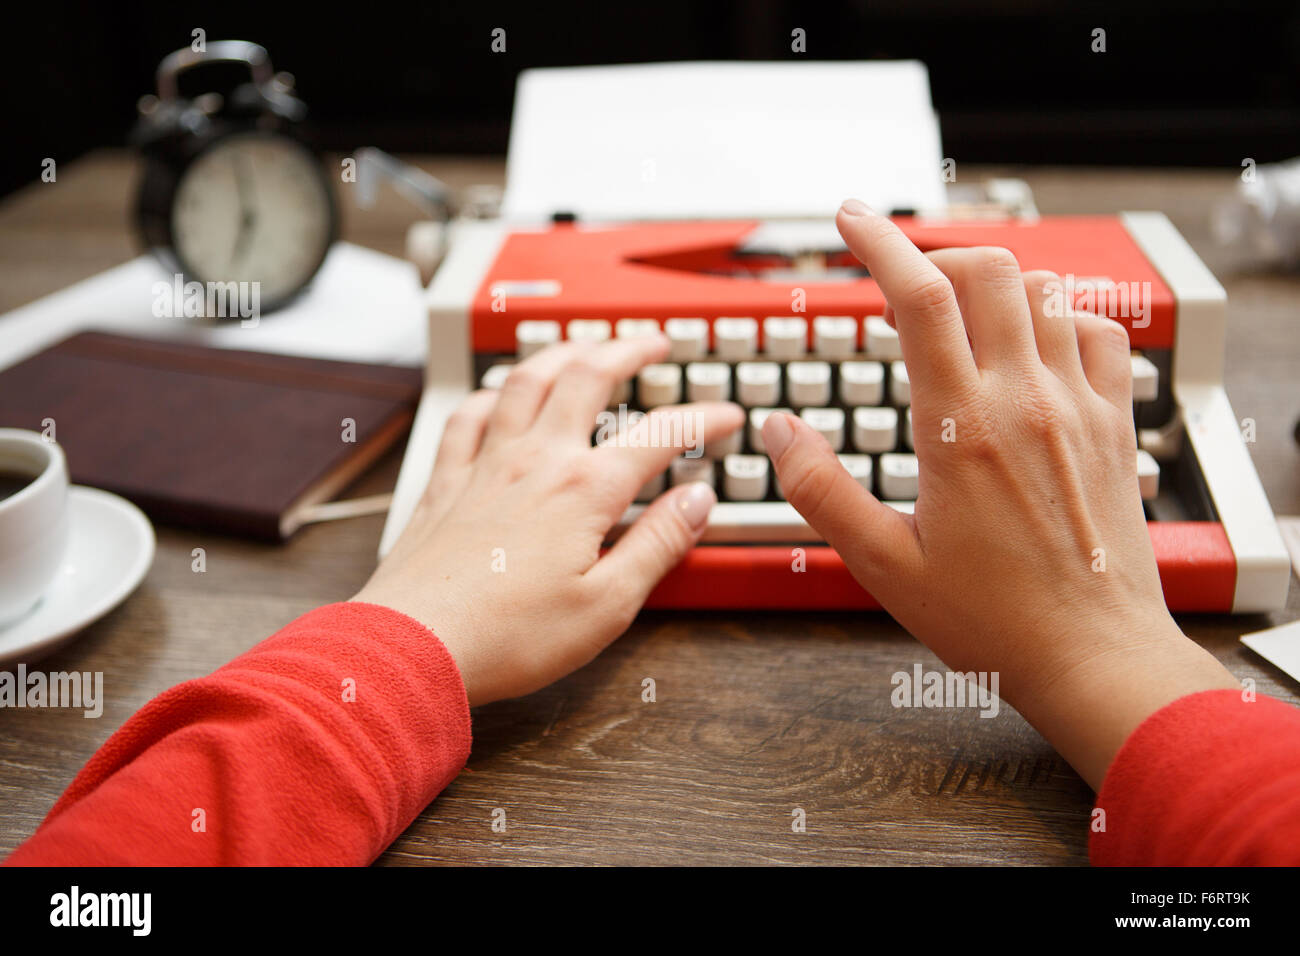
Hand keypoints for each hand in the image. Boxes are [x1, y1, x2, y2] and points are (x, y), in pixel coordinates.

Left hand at [355, 335, 743, 705]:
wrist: (414, 647)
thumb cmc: (509, 637)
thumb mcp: (608, 605)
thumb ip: (658, 544)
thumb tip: (698, 501)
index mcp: (584, 490)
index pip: (661, 434)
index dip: (703, 417)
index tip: (728, 415)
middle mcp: (535, 461)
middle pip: (587, 377)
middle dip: (627, 350)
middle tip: (653, 343)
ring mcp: (485, 466)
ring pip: (525, 381)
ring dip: (560, 353)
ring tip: (582, 347)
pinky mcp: (445, 483)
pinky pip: (468, 415)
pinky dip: (491, 394)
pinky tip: (499, 395)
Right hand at [762, 199, 1236, 787]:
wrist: (1094, 656)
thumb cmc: (993, 619)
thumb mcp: (882, 565)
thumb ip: (821, 492)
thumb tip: (780, 431)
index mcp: (960, 429)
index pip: (919, 296)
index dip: (880, 242)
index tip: (854, 220)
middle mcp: (1024, 402)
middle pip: (985, 270)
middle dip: (933, 252)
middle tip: (902, 274)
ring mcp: (1077, 407)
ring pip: (1043, 290)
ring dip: (994, 280)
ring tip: (959, 306)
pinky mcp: (1112, 424)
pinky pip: (1098, 330)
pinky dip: (1060, 313)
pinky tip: (1033, 339)